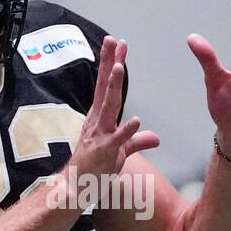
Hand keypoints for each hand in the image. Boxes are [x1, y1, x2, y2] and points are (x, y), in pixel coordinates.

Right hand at [69, 36, 160, 180]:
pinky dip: (127, 130)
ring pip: (109, 106)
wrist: (76, 188)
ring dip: (114, 86)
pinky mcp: (105, 152)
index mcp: (100, 118)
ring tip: (120, 68)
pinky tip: (136, 120)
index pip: (106, 86)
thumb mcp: (119, 152)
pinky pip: (118, 140)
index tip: (115, 45)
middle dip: (111, 64)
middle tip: (115, 42)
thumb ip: (136, 141)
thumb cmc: (94, 168)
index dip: (111, 64)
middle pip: (106, 88)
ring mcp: (101, 135)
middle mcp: (99, 121)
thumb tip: (154, 137)